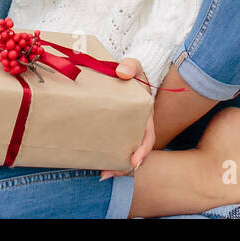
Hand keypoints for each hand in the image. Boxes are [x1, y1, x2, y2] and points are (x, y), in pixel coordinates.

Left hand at [99, 57, 152, 179]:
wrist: (123, 72)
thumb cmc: (130, 71)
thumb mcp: (134, 66)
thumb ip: (130, 66)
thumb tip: (122, 72)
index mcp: (145, 115)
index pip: (148, 138)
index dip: (143, 152)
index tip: (134, 162)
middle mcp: (137, 127)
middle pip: (134, 153)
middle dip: (124, 167)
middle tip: (107, 174)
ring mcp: (124, 131)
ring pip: (122, 153)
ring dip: (113, 166)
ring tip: (100, 174)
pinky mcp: (112, 130)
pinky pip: (110, 146)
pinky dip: (104, 156)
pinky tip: (91, 161)